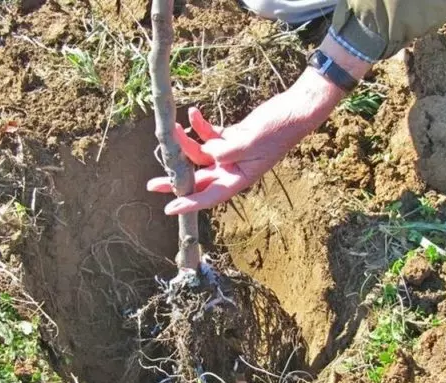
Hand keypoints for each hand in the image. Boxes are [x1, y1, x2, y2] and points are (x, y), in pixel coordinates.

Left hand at [146, 33, 370, 215]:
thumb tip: (206, 152)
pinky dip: (200, 126)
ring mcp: (231, 154)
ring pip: (200, 155)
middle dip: (176, 179)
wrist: (294, 110)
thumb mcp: (250, 141)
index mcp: (239, 178)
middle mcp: (233, 169)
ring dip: (185, 143)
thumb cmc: (278, 130)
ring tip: (171, 129)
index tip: (169, 209)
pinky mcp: (231, 138)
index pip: (210, 196)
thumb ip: (225, 150)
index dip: (189, 204)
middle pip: (199, 179)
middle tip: (152, 184)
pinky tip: (191, 112)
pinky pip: (209, 135)